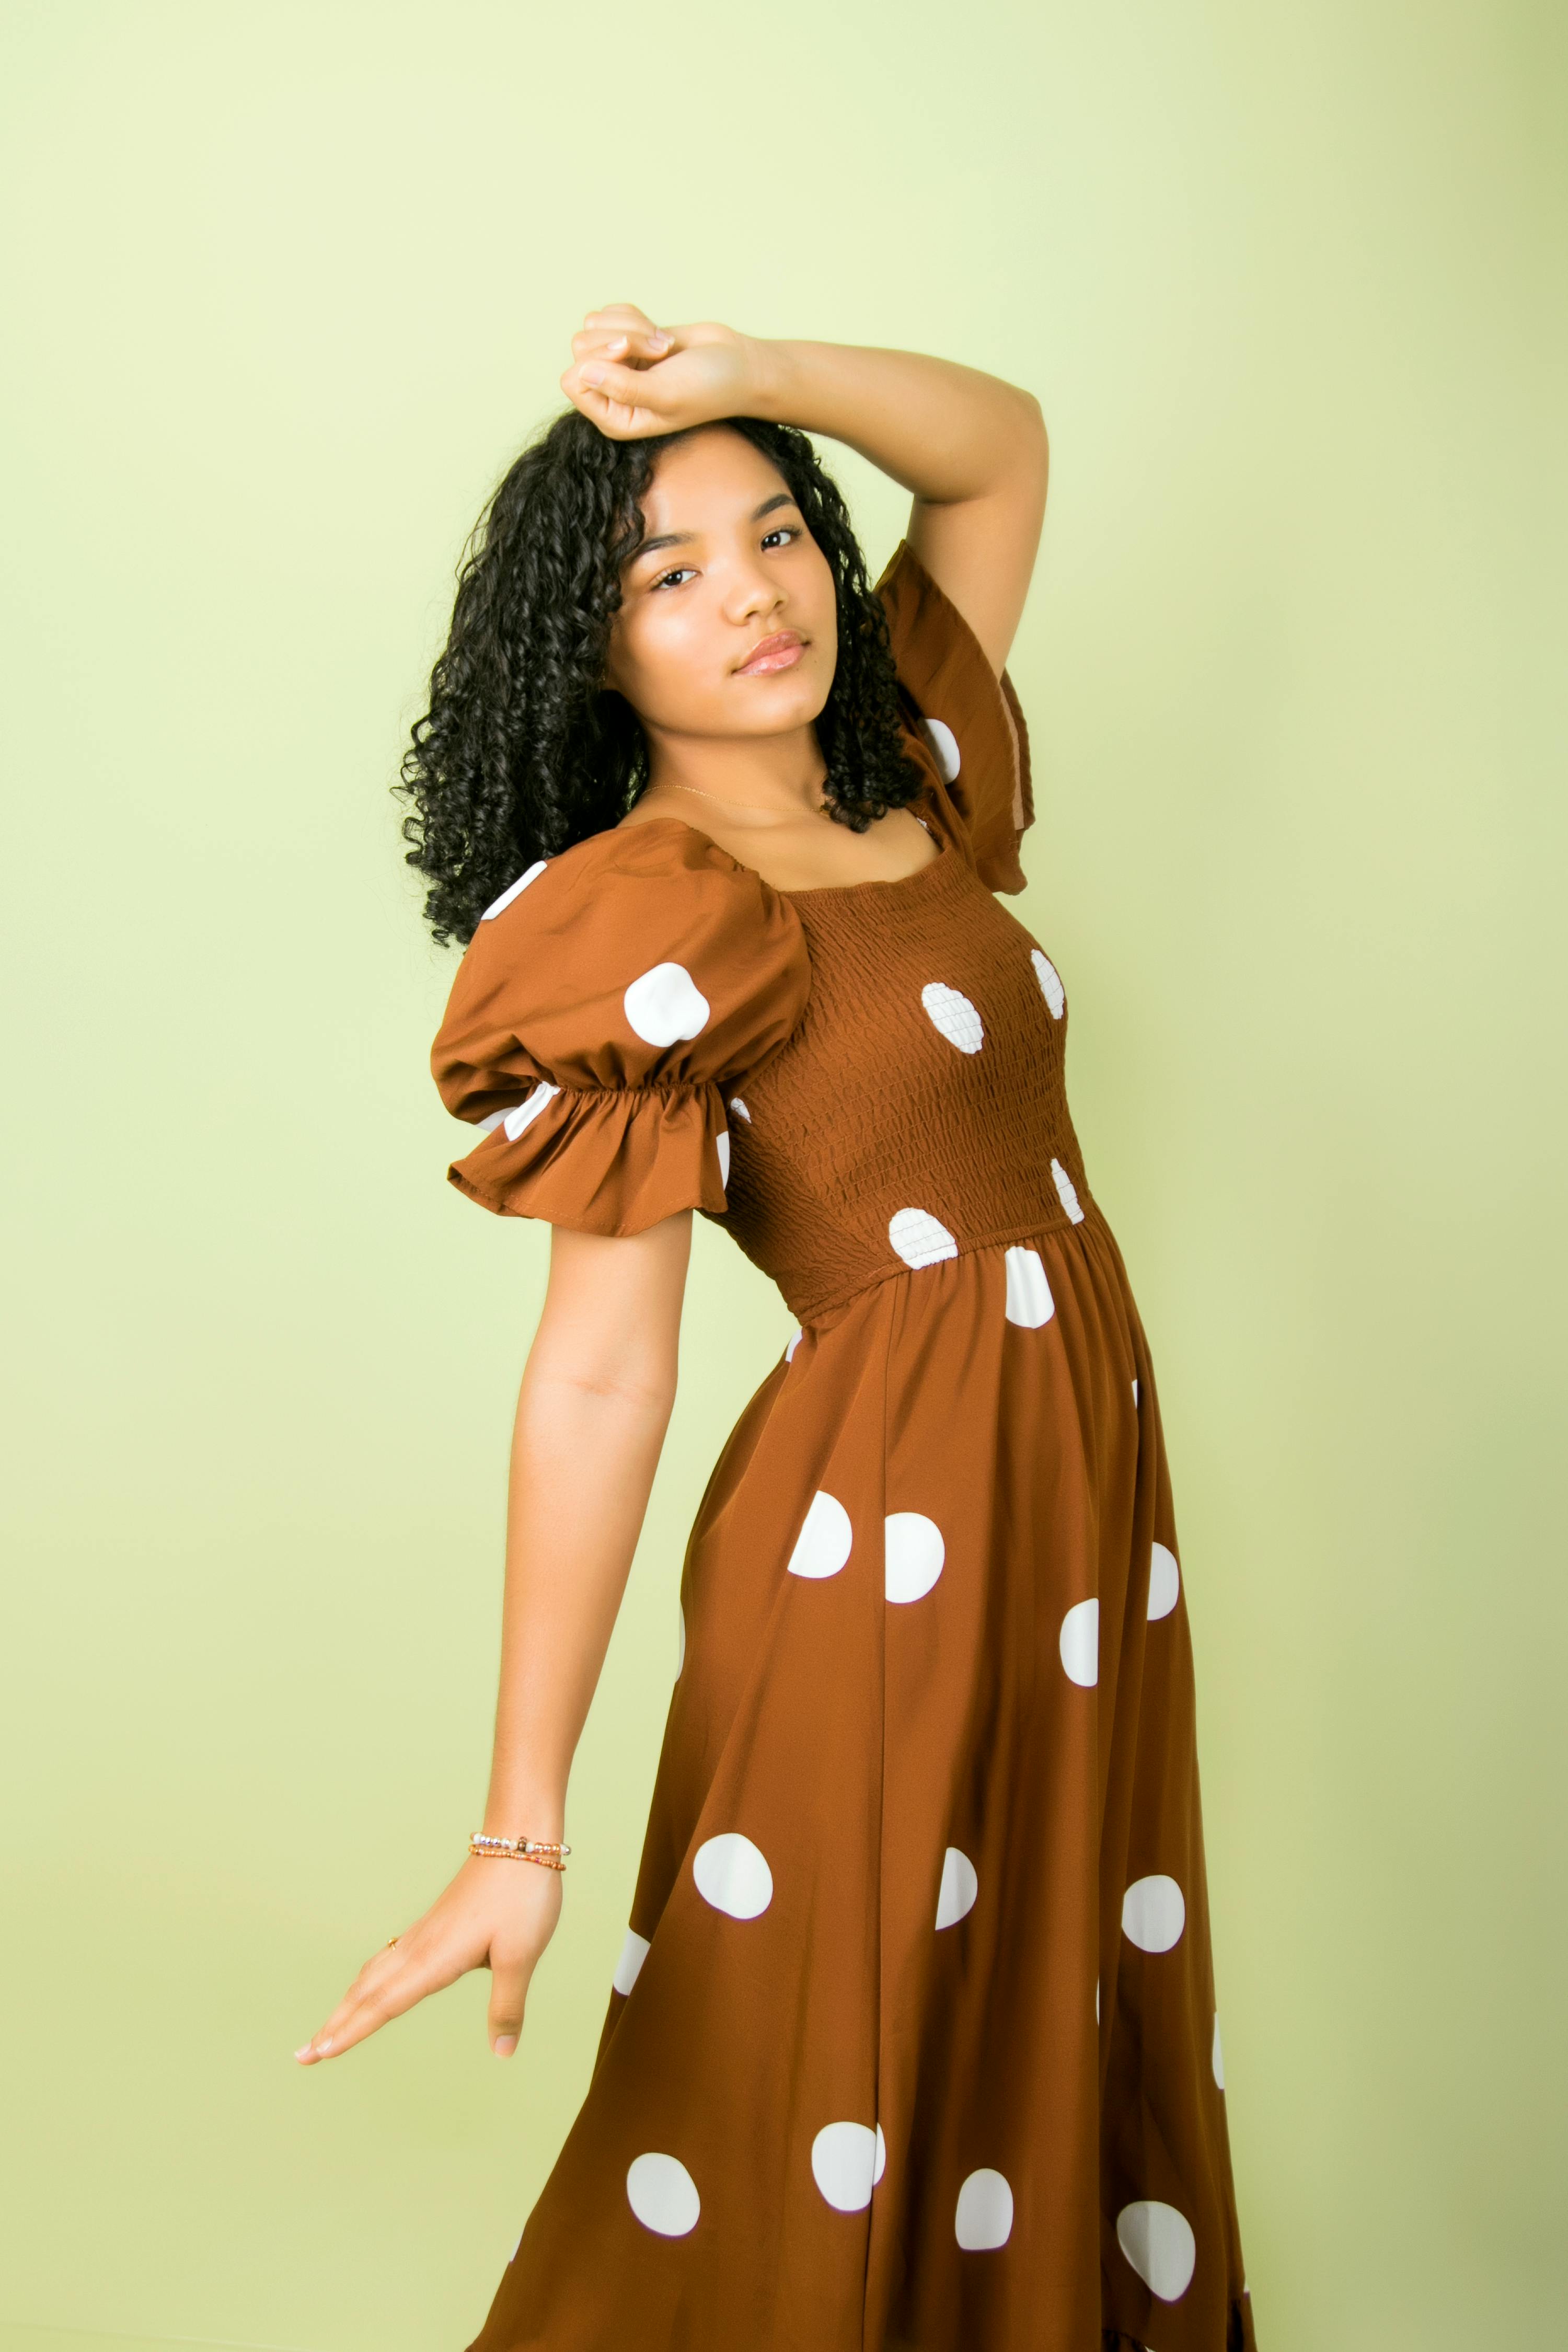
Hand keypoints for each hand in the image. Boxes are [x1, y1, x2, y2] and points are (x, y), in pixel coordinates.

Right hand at [294, 1853, 562, 2064]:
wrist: (520, 1841)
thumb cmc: (522, 1896)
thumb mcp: (521, 1956)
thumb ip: (507, 2006)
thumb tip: (503, 2053)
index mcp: (435, 1959)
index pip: (383, 2004)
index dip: (351, 2032)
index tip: (319, 2054)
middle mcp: (420, 1947)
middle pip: (366, 1992)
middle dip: (334, 2024)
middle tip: (303, 2055)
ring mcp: (424, 1933)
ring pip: (373, 1974)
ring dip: (347, 2004)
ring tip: (326, 2029)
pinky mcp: (434, 1924)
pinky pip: (388, 1959)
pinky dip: (368, 1982)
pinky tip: (371, 1985)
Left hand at [560, 303, 765, 439]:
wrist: (738, 364)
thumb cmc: (709, 388)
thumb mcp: (667, 394)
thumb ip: (623, 387)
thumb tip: (582, 371)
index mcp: (613, 418)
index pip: (573, 381)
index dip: (598, 360)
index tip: (630, 354)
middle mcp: (610, 392)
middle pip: (581, 349)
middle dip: (621, 339)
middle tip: (657, 352)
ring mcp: (618, 364)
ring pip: (594, 326)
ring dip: (633, 327)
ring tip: (663, 347)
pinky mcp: (627, 339)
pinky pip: (610, 313)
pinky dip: (636, 316)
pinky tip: (660, 335)